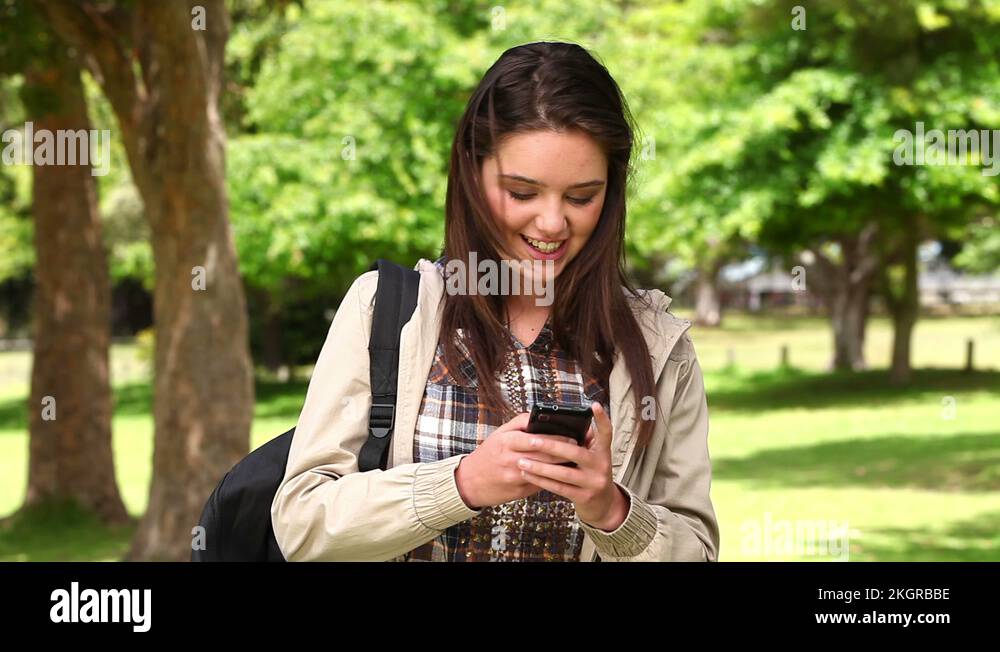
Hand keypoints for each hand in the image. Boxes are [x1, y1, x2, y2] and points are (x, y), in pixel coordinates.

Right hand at [454, 412, 579, 508]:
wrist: (470, 481)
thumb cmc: (488, 454)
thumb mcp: (499, 434)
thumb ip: (520, 423)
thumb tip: (540, 416)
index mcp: (506, 442)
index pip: (536, 439)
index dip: (556, 439)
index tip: (572, 436)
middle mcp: (511, 460)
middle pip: (545, 457)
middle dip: (565, 452)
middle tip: (579, 448)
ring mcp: (515, 477)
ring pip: (546, 472)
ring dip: (563, 466)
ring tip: (576, 460)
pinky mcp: (519, 492)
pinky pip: (541, 484)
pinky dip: (554, 478)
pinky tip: (564, 474)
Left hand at [513, 402, 628, 531]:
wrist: (603, 505)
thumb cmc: (591, 474)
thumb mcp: (593, 458)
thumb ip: (583, 443)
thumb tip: (563, 424)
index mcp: (603, 452)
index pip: (606, 433)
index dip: (602, 419)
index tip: (593, 405)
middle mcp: (601, 466)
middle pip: (575, 453)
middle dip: (551, 446)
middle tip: (531, 440)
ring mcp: (593, 483)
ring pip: (563, 473)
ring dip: (540, 467)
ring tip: (522, 461)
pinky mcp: (584, 497)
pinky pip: (559, 487)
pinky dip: (541, 481)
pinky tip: (528, 475)